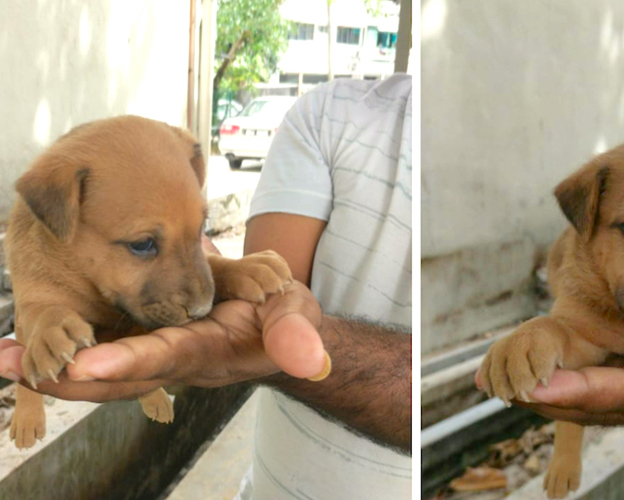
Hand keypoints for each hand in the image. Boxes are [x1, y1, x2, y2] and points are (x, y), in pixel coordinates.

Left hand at [0, 282, 328, 401]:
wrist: (274, 327)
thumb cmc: (284, 317)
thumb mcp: (297, 316)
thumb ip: (298, 336)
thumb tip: (311, 361)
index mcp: (211, 350)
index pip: (168, 357)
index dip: (129, 362)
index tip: (83, 366)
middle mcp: (178, 361)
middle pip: (120, 377)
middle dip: (67, 377)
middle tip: (13, 364)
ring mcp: (161, 356)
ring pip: (103, 370)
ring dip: (53, 367)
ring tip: (2, 355)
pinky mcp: (150, 344)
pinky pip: (103, 352)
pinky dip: (64, 350)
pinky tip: (26, 343)